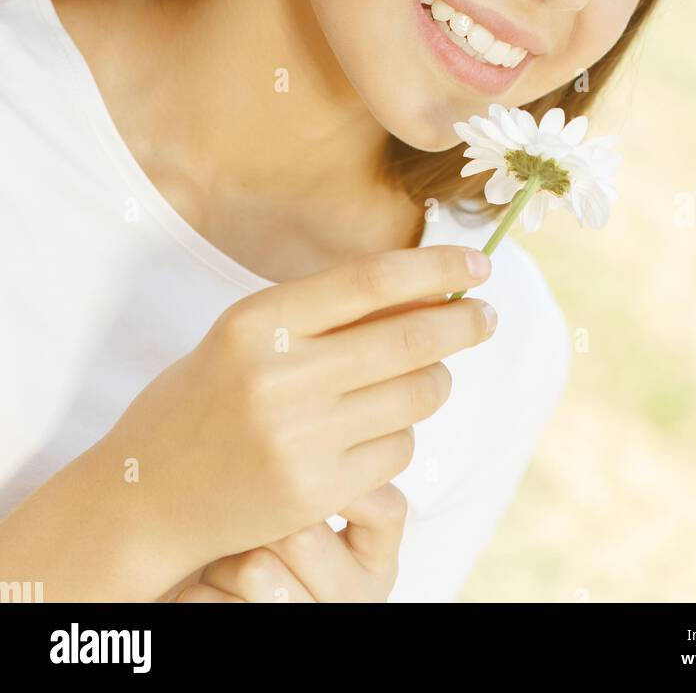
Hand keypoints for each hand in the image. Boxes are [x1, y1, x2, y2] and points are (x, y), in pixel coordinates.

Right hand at [96, 244, 494, 595]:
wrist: (147, 494)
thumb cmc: (206, 397)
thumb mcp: (248, 335)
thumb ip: (327, 312)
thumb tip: (428, 284)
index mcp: (258, 321)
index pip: (372, 280)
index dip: (437, 267)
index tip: (479, 263)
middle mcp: (279, 377)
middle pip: (409, 339)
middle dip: (463, 322)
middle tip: (486, 315)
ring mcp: (299, 440)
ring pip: (415, 397)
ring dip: (435, 380)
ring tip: (424, 374)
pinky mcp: (316, 493)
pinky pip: (398, 451)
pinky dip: (402, 434)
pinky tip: (378, 429)